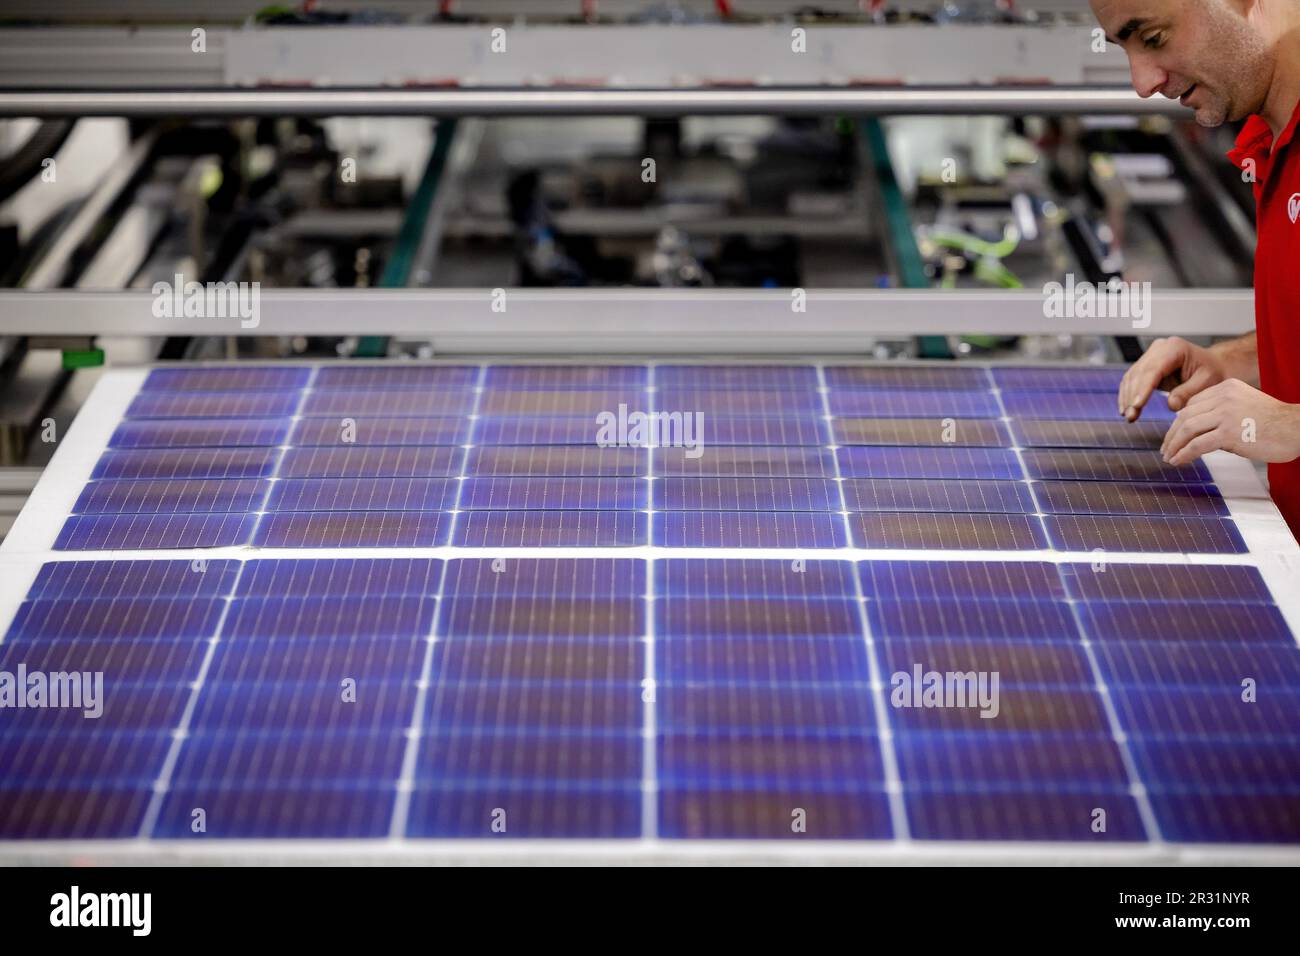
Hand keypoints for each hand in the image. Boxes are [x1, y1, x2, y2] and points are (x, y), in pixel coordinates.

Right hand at [1118, 336, 1228, 421]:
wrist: (1212, 365)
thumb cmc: (1212, 372)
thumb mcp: (1207, 382)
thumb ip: (1188, 393)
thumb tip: (1171, 405)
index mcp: (1175, 348)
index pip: (1154, 369)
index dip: (1143, 388)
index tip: (1137, 405)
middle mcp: (1160, 348)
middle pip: (1139, 373)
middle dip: (1133, 396)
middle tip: (1130, 416)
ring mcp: (1151, 355)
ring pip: (1132, 377)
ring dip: (1127, 398)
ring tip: (1128, 416)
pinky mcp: (1146, 365)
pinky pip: (1132, 380)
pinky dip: (1128, 395)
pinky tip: (1126, 409)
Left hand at [1161, 379, 1299, 465]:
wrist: (1299, 428)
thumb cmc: (1275, 423)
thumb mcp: (1245, 408)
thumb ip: (1221, 415)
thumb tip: (1198, 436)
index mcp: (1226, 387)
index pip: (1193, 404)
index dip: (1179, 422)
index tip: (1173, 435)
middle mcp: (1223, 397)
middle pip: (1185, 416)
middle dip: (1172, 435)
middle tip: (1166, 449)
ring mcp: (1226, 414)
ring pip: (1187, 429)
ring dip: (1174, 445)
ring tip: (1169, 457)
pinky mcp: (1229, 432)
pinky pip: (1197, 444)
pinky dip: (1184, 454)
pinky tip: (1178, 461)